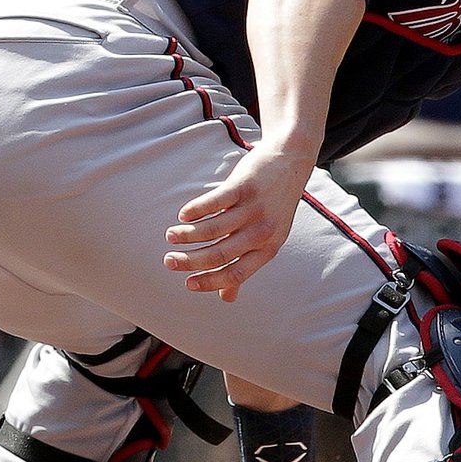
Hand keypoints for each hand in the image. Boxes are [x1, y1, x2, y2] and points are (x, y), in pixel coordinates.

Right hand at [165, 140, 314, 299]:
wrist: (290, 162)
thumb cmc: (274, 205)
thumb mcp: (267, 238)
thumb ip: (245, 265)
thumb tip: (226, 299)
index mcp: (268, 248)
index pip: (236, 273)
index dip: (209, 282)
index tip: (187, 284)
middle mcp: (263, 231)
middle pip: (220, 253)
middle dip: (190, 261)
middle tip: (169, 261)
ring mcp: (254, 208)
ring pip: (214, 229)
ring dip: (187, 235)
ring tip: (170, 236)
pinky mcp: (245, 186)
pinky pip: (215, 201)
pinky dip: (196, 210)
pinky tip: (183, 215)